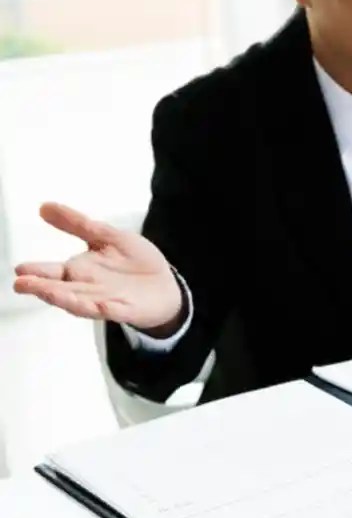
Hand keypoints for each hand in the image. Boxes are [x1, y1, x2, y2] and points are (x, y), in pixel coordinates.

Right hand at [12, 203, 184, 335]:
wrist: (166, 285)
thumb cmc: (134, 261)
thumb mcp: (108, 236)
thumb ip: (78, 224)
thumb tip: (44, 206)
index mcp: (80, 270)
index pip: (53, 272)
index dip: (36, 271)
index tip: (19, 269)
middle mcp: (86, 288)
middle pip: (60, 289)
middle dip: (42, 287)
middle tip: (22, 284)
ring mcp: (105, 300)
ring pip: (80, 302)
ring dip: (65, 299)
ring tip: (50, 294)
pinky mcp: (126, 309)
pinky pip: (113, 311)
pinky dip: (105, 308)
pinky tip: (100, 305)